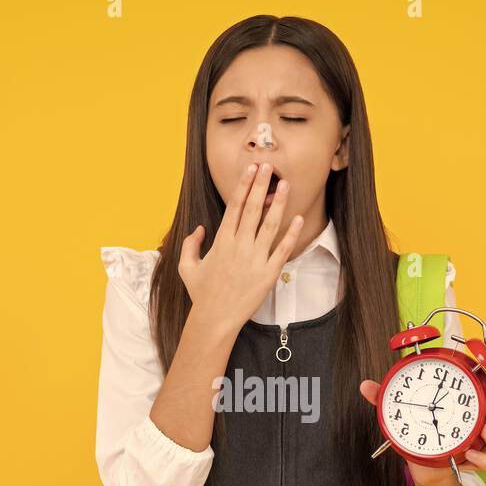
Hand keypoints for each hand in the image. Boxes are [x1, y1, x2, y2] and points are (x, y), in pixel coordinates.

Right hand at [177, 162, 304, 336]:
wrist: (215, 319)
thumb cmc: (201, 294)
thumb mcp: (187, 267)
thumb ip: (190, 245)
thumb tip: (199, 229)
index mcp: (221, 242)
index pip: (234, 207)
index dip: (243, 186)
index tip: (251, 169)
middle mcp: (239, 246)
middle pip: (252, 209)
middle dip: (261, 185)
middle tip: (269, 166)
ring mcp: (255, 260)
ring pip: (270, 225)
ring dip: (279, 204)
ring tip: (286, 185)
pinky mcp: (268, 274)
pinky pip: (282, 250)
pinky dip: (291, 234)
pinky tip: (298, 219)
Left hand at [358, 379, 485, 485]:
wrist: (420, 462)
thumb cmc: (416, 428)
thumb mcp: (402, 410)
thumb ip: (386, 398)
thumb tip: (365, 385)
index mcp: (466, 402)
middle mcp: (477, 420)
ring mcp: (479, 442)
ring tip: (484, 432)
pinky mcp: (473, 460)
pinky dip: (481, 460)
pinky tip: (471, 456)